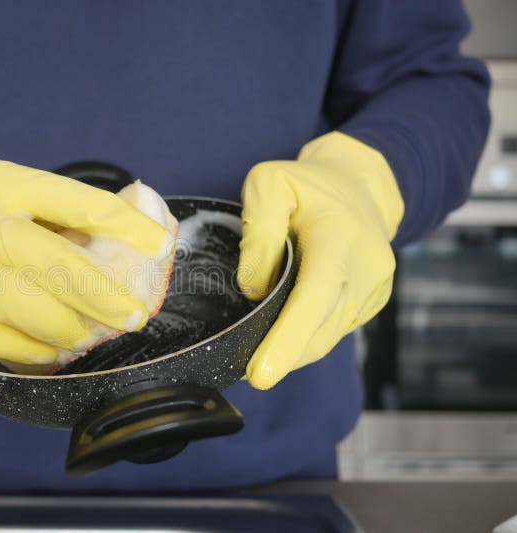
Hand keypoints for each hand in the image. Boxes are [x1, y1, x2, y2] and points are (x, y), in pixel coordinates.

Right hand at [0, 154, 167, 364]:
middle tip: (133, 315)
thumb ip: (49, 208)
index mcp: (5, 184)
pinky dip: (30, 350)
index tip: (160, 244)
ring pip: (25, 308)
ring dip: (69, 329)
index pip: (77, 201)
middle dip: (103, 296)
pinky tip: (53, 352)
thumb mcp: (1, 182)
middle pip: (55, 264)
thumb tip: (117, 239)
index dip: (124, 225)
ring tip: (92, 336)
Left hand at [238, 132, 403, 388]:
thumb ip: (259, 230)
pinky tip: (284, 337)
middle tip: (246, 371)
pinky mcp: (372, 302)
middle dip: (283, 356)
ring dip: (294, 351)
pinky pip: (334, 330)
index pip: (316, 294)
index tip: (262, 373)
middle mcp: (366, 266)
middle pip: (322, 327)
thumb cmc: (307, 185)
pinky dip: (307, 339)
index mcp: (340, 235)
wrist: (359, 184)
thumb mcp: (269, 183)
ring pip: (328, 335)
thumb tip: (254, 287)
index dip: (289, 337)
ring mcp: (375, 288)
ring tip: (257, 356)